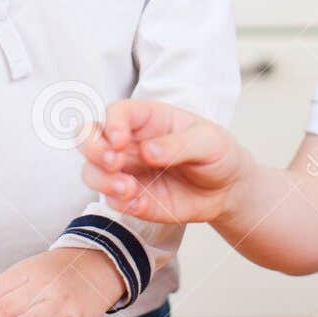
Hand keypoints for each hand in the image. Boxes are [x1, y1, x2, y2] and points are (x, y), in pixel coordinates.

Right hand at [79, 98, 253, 225]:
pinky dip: (121, 204)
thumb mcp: (209, 142)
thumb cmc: (218, 154)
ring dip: (103, 180)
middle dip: (93, 149)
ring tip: (129, 189)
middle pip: (88, 138)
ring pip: (92, 171)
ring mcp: (127, 171)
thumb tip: (148, 151)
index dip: (111, 124)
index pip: (115, 112)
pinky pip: (113, 202)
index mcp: (146, 118)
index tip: (120, 140)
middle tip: (114, 163)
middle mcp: (129, 142)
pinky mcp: (132, 198)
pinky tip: (141, 203)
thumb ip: (180, 144)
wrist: (228, 189)